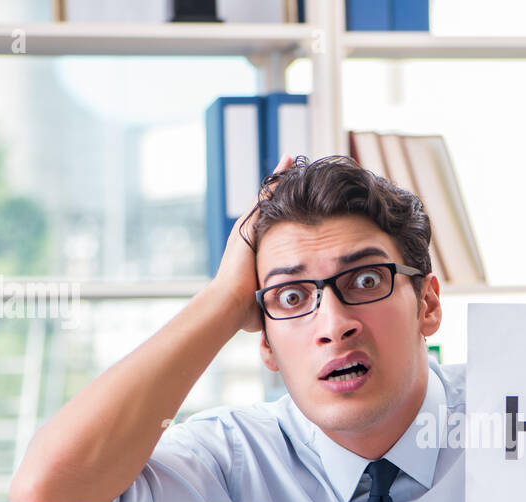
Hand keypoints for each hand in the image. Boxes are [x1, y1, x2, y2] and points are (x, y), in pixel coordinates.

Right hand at [213, 153, 295, 333]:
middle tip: (293, 165)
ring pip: (265, 196)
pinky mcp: (247, 224)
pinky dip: (275, 179)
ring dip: (278, 178)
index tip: (296, 197)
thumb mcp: (266, 301)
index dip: (283, 211)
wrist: (229, 305)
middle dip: (279, 186)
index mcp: (252, 250)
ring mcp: (246, 228)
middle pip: (266, 204)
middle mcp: (247, 234)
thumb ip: (275, 302)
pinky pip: (264, 195)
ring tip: (292, 159)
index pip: (270, 224)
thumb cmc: (245, 311)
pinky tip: (287, 162)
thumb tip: (285, 318)